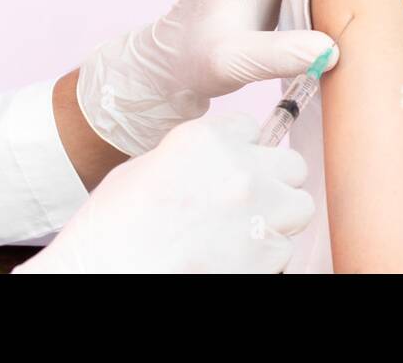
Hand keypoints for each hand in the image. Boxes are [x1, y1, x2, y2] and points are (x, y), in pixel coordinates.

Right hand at [14, 114, 309, 272]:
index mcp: (206, 140)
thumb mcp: (146, 170)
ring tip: (238, 237)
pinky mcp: (264, 255)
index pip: (253, 129)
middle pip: (292, 165)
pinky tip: (231, 260)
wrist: (104, 273)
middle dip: (274, 183)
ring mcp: (256, 212)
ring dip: (276, 221)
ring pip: (298, 208)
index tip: (231, 171)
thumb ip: (196, 158)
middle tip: (248, 205)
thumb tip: (221, 162)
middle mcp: (239, 169)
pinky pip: (284, 251)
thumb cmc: (112, 230)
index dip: (243, 152)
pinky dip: (264, 258)